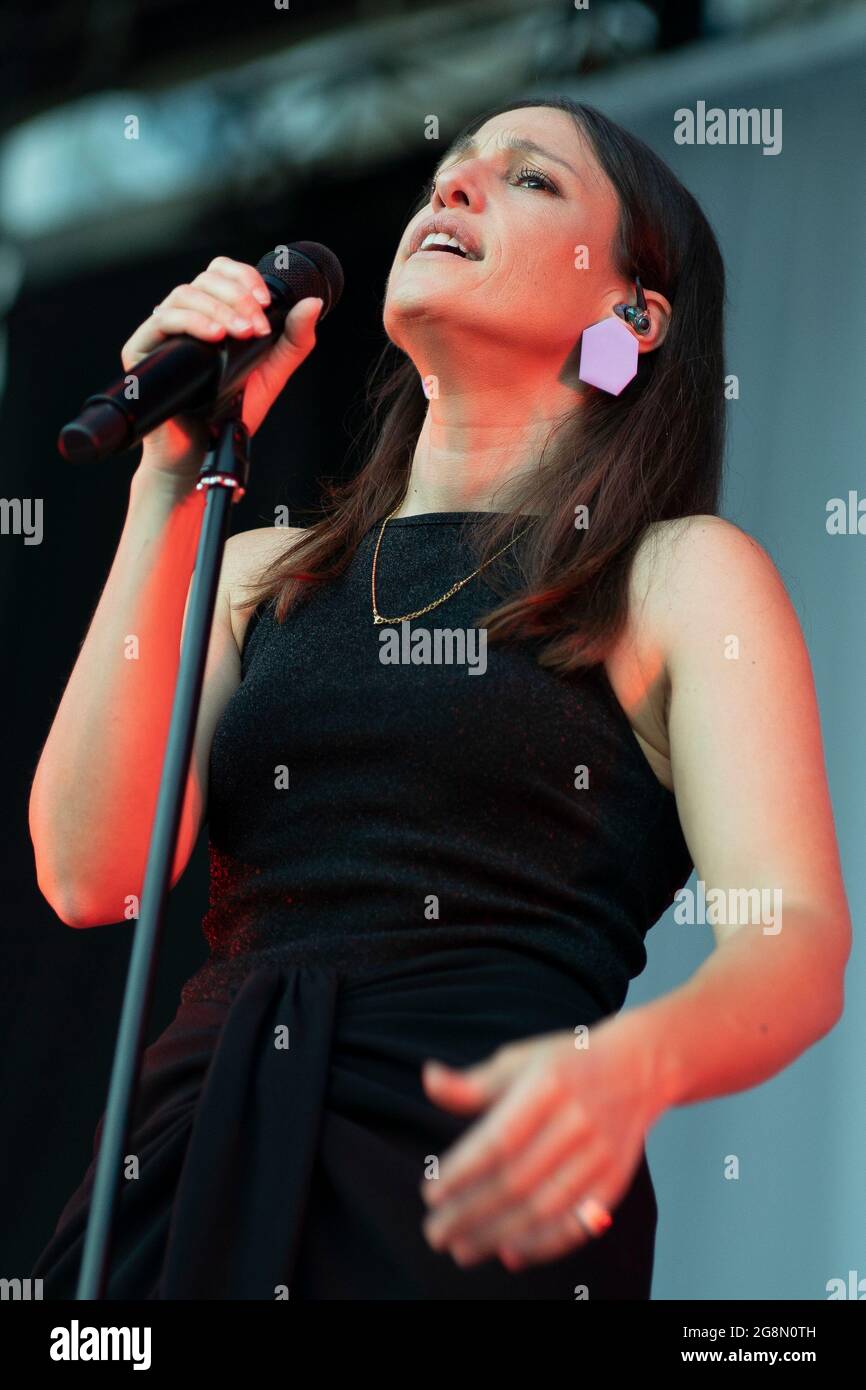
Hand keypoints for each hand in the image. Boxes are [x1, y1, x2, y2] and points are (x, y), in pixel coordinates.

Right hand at [122, 255, 323, 482]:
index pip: (221, 273)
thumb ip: (294, 341)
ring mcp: (162, 332)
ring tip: (241, 334)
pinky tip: (214, 336)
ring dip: (219, 308)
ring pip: (184, 294)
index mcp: (212, 315)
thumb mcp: (272, 374)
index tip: (267, 304)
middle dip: (238, 298)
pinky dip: (192, 321)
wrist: (202, 454)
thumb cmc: (230, 415)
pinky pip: (162, 320)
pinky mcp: (141, 349)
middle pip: (205, 279)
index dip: (244, 277)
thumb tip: (313, 304)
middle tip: (257, 328)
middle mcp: (185, 318)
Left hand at [418, 1012, 664, 1270]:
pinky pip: (578, 1222)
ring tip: (462, 1249)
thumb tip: (429, 1080)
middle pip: (518, 1180)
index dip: (463, 1171)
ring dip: (499, 1235)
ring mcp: (600, 1154)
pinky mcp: (614, 1180)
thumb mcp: (519, 1061)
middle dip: (471, 1212)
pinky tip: (510, 1253)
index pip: (499, 1139)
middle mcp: (577, 1121)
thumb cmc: (565, 1064)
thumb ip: (473, 1083)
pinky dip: (544, 1243)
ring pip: (545, 1207)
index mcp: (547, 1086)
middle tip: (436, 1233)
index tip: (430, 1194)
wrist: (638, 1067)